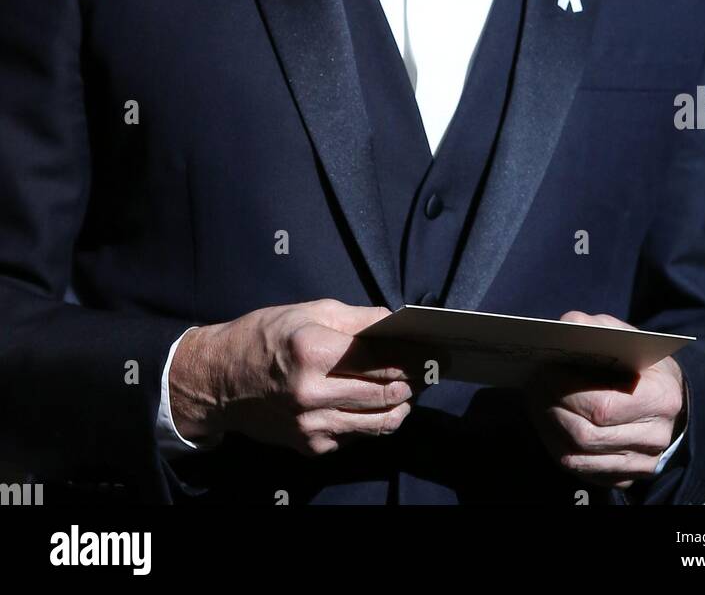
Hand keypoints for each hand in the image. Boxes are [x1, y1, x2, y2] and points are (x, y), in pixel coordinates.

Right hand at [169, 298, 421, 456]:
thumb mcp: (309, 312)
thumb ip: (358, 320)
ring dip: (399, 406)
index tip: (432, 353)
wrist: (218, 382)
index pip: (382, 358)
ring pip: (377, 422)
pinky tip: (368, 404)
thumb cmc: (264, 337)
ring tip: (406, 391)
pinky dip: (368, 420)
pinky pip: (354, 436)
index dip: (413, 356)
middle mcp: (313, 393)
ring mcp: (311, 425)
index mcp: (314, 351)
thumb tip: (397, 323)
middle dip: (412, 381)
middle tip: (426, 372)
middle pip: (386, 392)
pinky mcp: (309, 446)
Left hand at [524, 310, 685, 488]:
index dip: (567, 391)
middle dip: (552, 407)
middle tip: (534, 383)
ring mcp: (642, 463)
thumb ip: (599, 327)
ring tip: (536, 399)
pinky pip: (581, 469)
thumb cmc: (641, 363)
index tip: (545, 370)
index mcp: (661, 399)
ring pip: (578, 456)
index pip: (603, 406)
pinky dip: (556, 445)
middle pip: (587, 435)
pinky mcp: (625, 477)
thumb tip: (568, 324)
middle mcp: (656, 438)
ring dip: (549, 427)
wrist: (667, 399)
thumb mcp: (628, 338)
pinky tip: (548, 421)